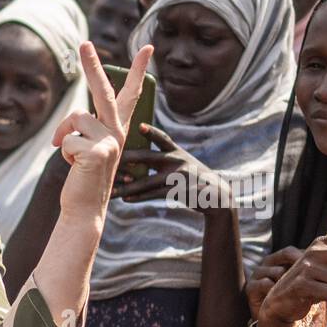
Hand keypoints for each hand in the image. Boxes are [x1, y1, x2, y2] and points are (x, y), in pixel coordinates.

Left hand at [52, 42, 152, 219]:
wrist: (86, 209)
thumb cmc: (85, 179)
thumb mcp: (88, 149)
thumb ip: (86, 129)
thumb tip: (73, 117)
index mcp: (117, 129)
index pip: (130, 94)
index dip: (139, 70)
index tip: (147, 48)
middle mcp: (117, 132)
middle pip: (103, 91)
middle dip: (92, 65)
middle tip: (84, 43)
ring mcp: (110, 142)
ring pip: (75, 119)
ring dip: (63, 137)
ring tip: (73, 158)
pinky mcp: (98, 152)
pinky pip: (66, 138)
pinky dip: (63, 152)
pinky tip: (74, 167)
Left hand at [111, 125, 229, 214]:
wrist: (216, 195)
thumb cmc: (194, 178)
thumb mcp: (184, 163)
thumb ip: (165, 159)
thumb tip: (137, 158)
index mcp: (177, 152)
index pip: (162, 139)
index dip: (151, 132)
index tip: (140, 126)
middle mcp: (177, 161)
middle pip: (148, 157)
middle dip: (127, 158)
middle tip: (110, 159)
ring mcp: (178, 176)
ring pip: (147, 181)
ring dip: (128, 186)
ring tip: (112, 190)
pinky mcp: (178, 191)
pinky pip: (154, 194)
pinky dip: (139, 197)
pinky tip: (126, 199)